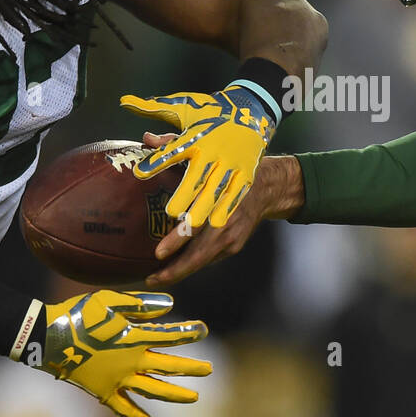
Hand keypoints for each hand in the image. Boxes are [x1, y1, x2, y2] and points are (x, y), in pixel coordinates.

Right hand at [37, 290, 210, 416]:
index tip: (204, 330)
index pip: (169, 335)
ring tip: (193, 398)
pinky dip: (136, 416)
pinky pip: (123, 408)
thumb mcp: (109, 301)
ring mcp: (118, 380)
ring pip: (153, 390)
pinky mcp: (103, 392)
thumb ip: (141, 304)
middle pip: (168, 366)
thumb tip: (171, 305)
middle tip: (209, 370)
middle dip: (191, 368)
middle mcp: (131, 362)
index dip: (188, 332)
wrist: (49, 338)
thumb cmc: (78, 315)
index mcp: (134, 338)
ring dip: (175, 394)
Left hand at [120, 85, 276, 228]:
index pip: (173, 150)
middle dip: (186, 195)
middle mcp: (214, 151)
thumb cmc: (211, 112)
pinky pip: (236, 193)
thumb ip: (156, 109)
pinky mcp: (246, 172)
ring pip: (217, 190)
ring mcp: (232, 163)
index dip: (156, 161)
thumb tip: (126, 103)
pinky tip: (215, 222)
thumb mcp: (184, 108)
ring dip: (204, 208)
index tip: (140, 173)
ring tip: (189, 226)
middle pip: (198, 176)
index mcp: (196, 136)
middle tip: (172, 212)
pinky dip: (226, 208)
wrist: (251, 111)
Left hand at [140, 137, 304, 287]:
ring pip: (203, 261)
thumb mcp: (206, 152)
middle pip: (199, 253)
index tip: (158, 252)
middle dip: (175, 269)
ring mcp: (232, 237)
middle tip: (152, 277)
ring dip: (181, 271)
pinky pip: (210, 258)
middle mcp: (225, 223)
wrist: (269, 187)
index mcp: (217, 200)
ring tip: (158, 278)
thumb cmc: (233, 168)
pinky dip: (193, 264)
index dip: (176, 241)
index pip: (195, 225)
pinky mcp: (235, 245)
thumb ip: (174, 146)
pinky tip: (176, 268)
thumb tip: (146, 139)